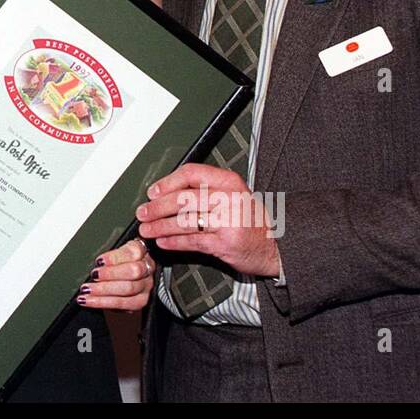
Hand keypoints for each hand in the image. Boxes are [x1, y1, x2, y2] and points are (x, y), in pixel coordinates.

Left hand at [78, 238, 155, 311]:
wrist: (125, 282)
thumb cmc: (118, 264)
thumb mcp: (114, 253)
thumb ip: (108, 256)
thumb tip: (95, 262)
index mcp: (141, 251)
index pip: (134, 252)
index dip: (116, 257)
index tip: (99, 261)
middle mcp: (147, 268)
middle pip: (133, 271)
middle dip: (110, 274)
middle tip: (93, 275)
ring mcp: (146, 286)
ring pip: (128, 289)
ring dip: (104, 290)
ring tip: (87, 290)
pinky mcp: (141, 301)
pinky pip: (123, 304)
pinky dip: (103, 302)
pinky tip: (89, 300)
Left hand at [135, 163, 280, 277]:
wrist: (277, 244)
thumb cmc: (250, 219)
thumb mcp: (234, 195)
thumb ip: (207, 190)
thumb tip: (167, 192)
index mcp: (229, 182)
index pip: (191, 173)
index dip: (167, 182)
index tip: (153, 192)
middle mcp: (229, 199)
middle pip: (183, 199)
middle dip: (157, 207)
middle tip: (142, 212)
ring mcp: (228, 222)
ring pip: (184, 221)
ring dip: (160, 226)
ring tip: (146, 229)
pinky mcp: (226, 244)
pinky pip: (192, 241)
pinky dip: (173, 242)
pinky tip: (162, 241)